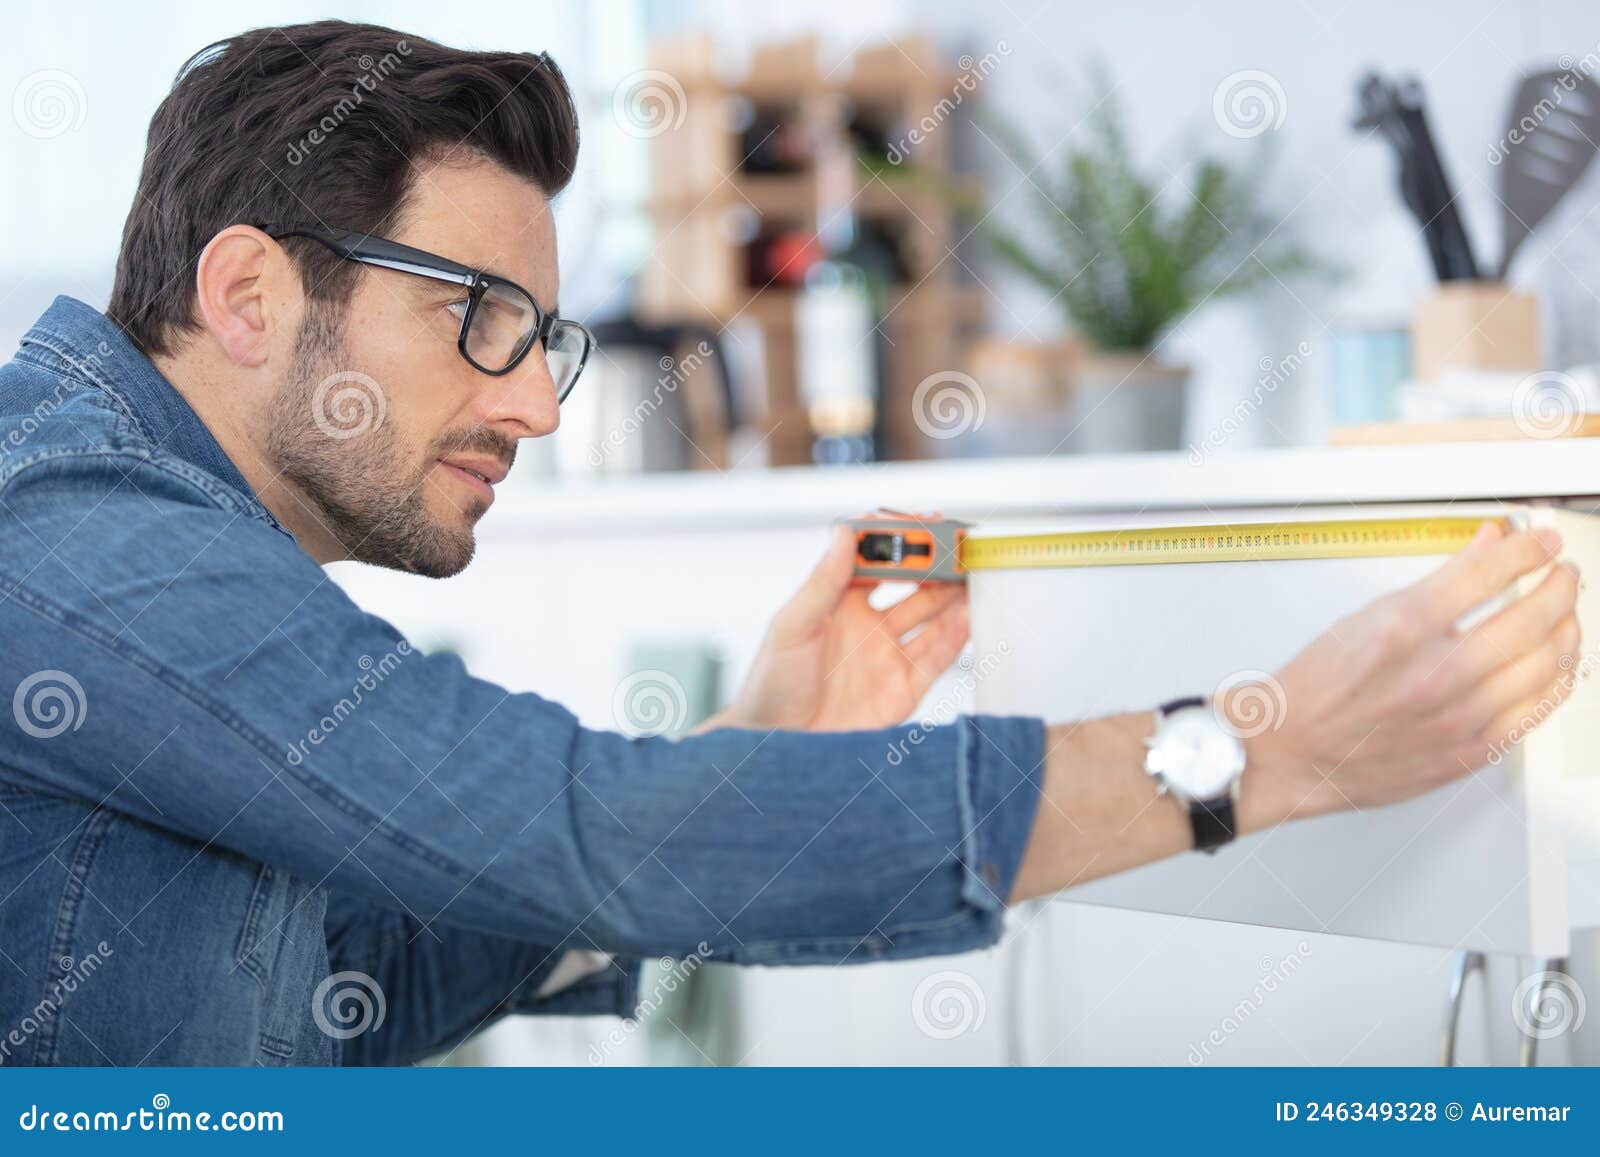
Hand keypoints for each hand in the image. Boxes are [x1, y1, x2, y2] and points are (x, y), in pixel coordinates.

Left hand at [701, 524, 970, 732]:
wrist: (778, 747)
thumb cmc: (772, 684)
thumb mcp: (792, 625)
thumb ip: (823, 581)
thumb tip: (845, 532)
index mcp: (838, 601)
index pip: (876, 558)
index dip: (898, 537)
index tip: (920, 519)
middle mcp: (868, 624)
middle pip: (912, 584)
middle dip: (937, 563)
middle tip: (958, 544)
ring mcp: (889, 654)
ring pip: (932, 616)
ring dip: (953, 594)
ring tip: (973, 572)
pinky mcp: (905, 688)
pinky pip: (938, 657)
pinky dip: (956, 635)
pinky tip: (969, 614)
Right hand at [1237, 519, 1582, 829]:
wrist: (1288, 752)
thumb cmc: (1316, 690)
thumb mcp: (1364, 618)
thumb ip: (1435, 585)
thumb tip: (1484, 550)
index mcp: (1403, 628)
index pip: (1489, 572)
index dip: (1526, 549)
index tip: (1539, 541)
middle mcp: (1435, 673)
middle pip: (1532, 617)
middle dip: (1559, 587)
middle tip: (1562, 575)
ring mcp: (1457, 718)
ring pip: (1546, 666)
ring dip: (1567, 631)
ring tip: (1565, 616)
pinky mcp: (1467, 753)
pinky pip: (1533, 712)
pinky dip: (1555, 682)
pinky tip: (1556, 667)